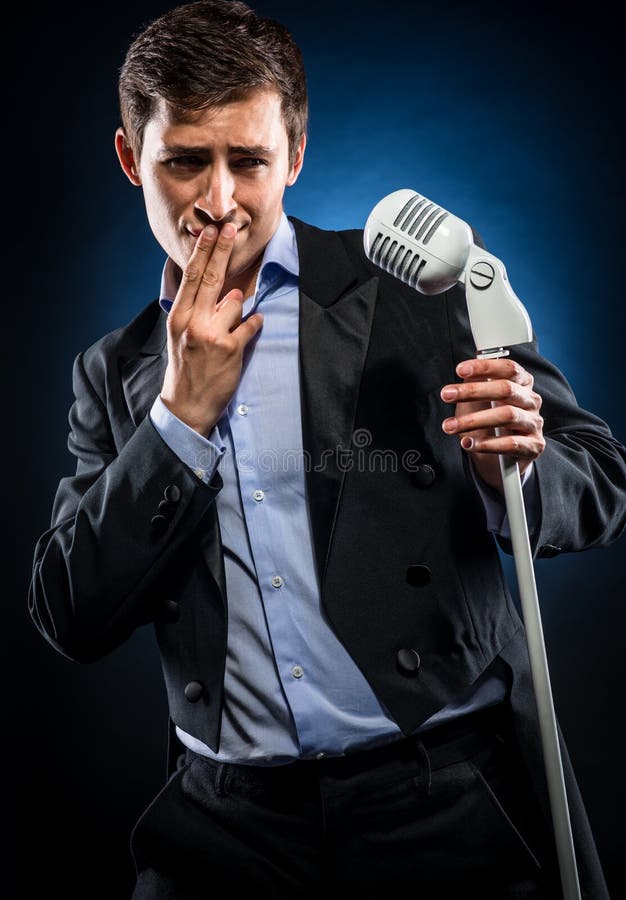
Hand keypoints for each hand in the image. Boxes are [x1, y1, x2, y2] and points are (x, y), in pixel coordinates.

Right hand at [160, 223, 262, 434]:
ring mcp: (212, 335)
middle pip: (211, 278)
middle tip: (231, 227)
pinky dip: (253, 325)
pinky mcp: (231, 349)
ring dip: (237, 311)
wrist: (187, 404)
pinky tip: (247, 332)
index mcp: (178, 317)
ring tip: (226, 332)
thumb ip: (197, 311)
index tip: (212, 231)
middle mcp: (193, 322)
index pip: (191, 277)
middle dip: (222, 250)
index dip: (204, 251)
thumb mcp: (181, 335)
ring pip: (235, 302)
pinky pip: (251, 324)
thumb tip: (224, 291)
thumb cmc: (185, 367)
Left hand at [440, 358, 544, 491]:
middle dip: (473, 391)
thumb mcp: (480, 399)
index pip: (509, 368)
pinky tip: (468, 443)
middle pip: (506, 389)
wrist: (503, 455)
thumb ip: (476, 383)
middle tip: (446, 395)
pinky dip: (487, 444)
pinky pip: (511, 443)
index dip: (485, 367)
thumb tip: (465, 370)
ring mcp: (534, 422)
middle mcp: (531, 400)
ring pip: (507, 415)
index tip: (460, 369)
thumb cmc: (490, 421)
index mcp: (522, 383)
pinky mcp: (534, 445)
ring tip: (450, 426)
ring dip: (473, 420)